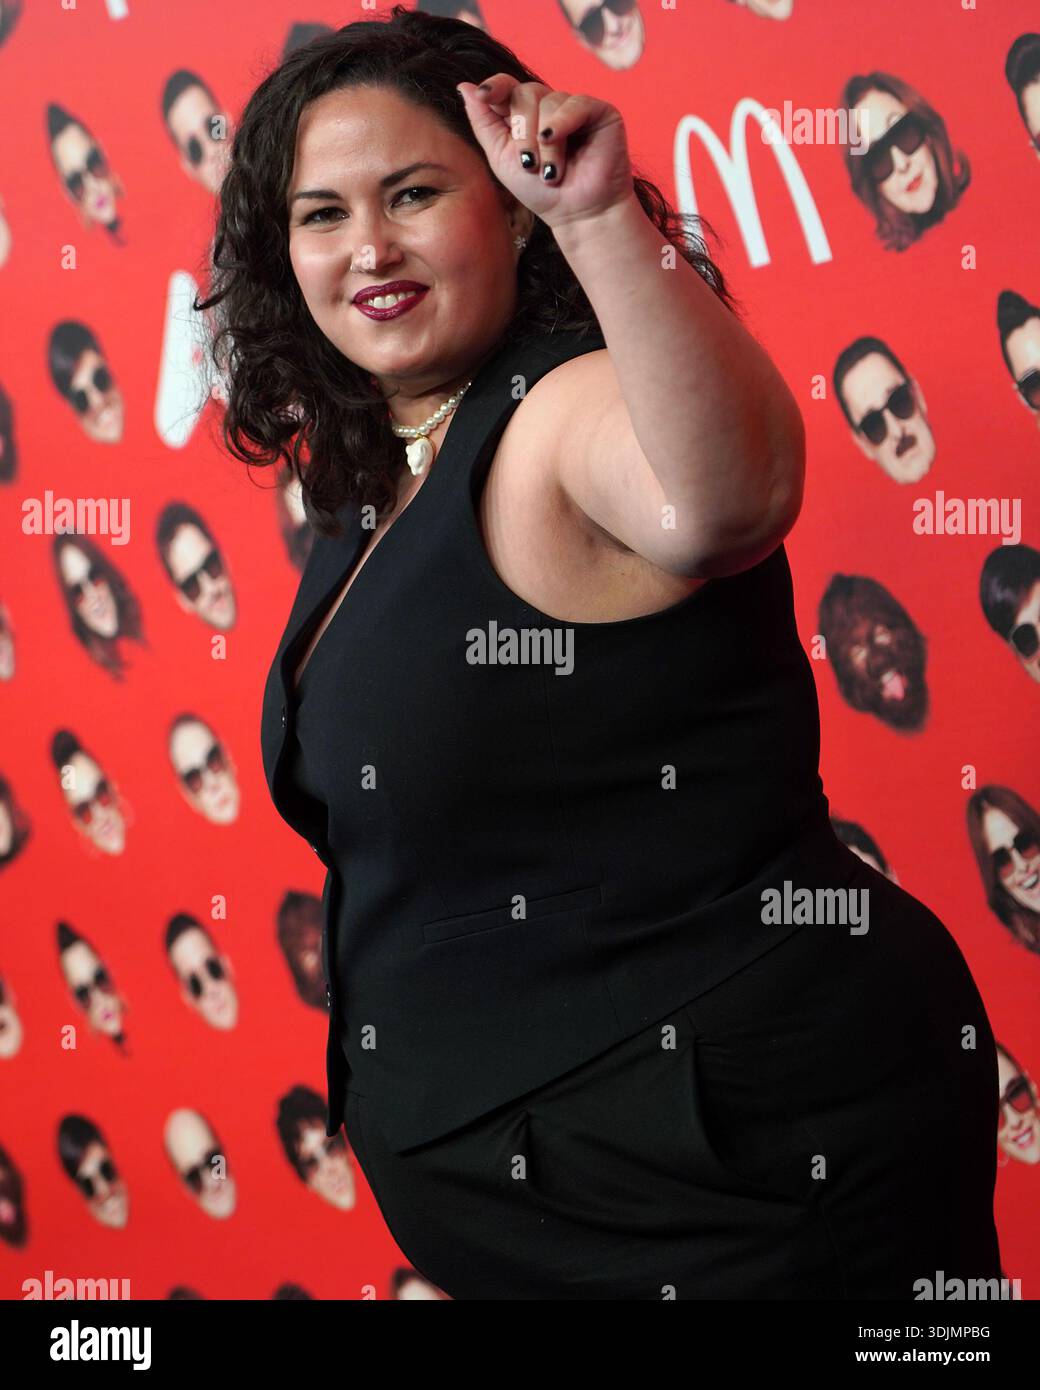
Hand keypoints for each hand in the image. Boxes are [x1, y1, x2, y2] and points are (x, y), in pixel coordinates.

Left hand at [456, 75, 633, 231]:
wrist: (576, 214)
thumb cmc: (539, 192)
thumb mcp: (501, 158)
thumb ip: (483, 123)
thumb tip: (464, 87)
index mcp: (524, 116)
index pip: (507, 86)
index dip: (496, 87)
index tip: (485, 96)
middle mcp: (549, 106)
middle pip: (525, 93)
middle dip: (522, 132)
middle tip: (529, 165)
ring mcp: (574, 107)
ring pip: (549, 101)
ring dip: (544, 143)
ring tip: (550, 172)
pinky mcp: (599, 112)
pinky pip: (575, 102)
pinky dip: (562, 123)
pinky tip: (556, 141)